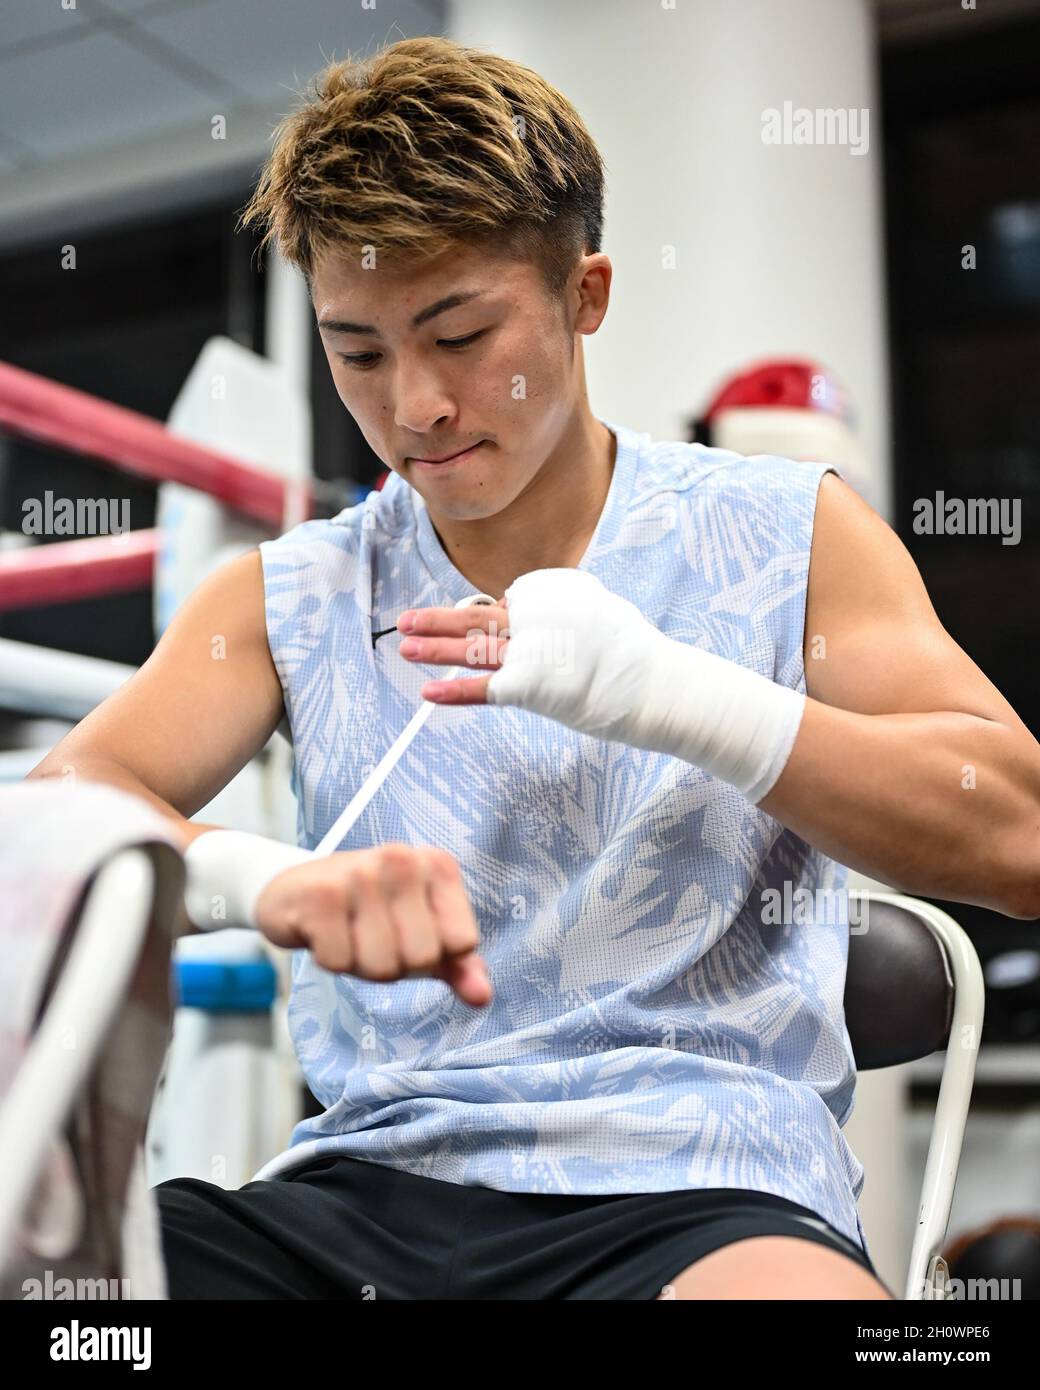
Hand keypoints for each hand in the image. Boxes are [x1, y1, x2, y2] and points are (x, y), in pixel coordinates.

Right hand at [254, 843, 492, 1007]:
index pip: (463, 943)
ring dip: (360, 964)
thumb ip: (457, 963)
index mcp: (437, 865)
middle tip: (372, 937)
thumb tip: (482, 997)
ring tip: (348, 933)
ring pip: (381, 966)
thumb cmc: (368, 912)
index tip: (409, 935)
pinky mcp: (320, 895)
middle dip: (395, 965)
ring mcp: (359, 874)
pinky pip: (339, 962)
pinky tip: (323, 931)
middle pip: (422, 959)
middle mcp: (402, 859)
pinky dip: (330, 960)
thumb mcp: (421, 930)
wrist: (295, 889)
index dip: (434, 956)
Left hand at [398, 568, 661, 742]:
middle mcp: (533, 613)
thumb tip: (531, 614)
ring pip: (471, 648)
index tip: (497, 631)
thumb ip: (559, 609)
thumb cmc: (630, 651)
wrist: (652, 682)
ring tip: (405, 646)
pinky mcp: (527, 683)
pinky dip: (454, 693)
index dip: (500, 623)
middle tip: (405, 620)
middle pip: (476, 618)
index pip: (507, 604)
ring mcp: (529, 648)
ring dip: (434, 649)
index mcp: (549, 589)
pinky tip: (429, 694)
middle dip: (438, 621)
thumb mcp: (593, 608)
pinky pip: (483, 689)